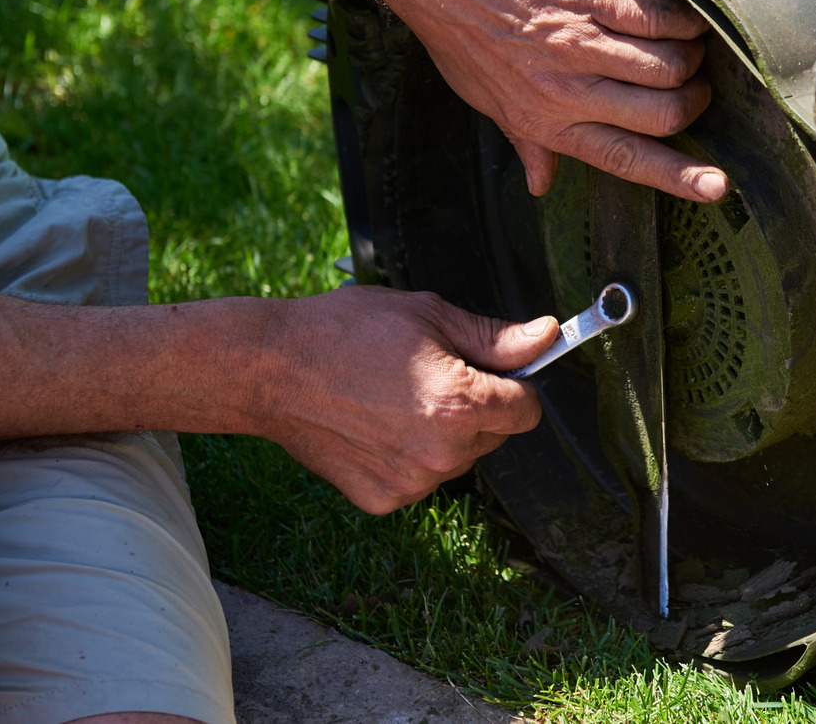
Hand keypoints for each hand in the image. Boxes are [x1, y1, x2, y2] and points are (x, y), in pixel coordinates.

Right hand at [260, 287, 558, 513]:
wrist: (269, 369)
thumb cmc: (345, 332)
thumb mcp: (429, 316)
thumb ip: (495, 336)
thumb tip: (546, 337)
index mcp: (461, 405)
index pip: (527, 410)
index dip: (515, 385)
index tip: (491, 370)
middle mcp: (442, 453)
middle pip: (494, 435)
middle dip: (477, 407)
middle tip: (428, 375)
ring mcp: (412, 482)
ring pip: (459, 458)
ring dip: (444, 434)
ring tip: (396, 397)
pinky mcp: (383, 499)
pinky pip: (421, 477)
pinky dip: (409, 456)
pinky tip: (376, 424)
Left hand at [350, 0, 726, 202]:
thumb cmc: (455, 27)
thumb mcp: (483, 98)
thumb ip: (524, 140)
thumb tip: (540, 185)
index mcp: (545, 122)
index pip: (623, 160)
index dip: (676, 177)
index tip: (717, 187)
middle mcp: (567, 91)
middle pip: (662, 115)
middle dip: (692, 101)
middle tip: (694, 84)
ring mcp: (579, 43)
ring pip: (667, 67)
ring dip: (691, 55)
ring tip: (690, 42)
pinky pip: (656, 18)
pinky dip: (680, 18)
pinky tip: (685, 13)